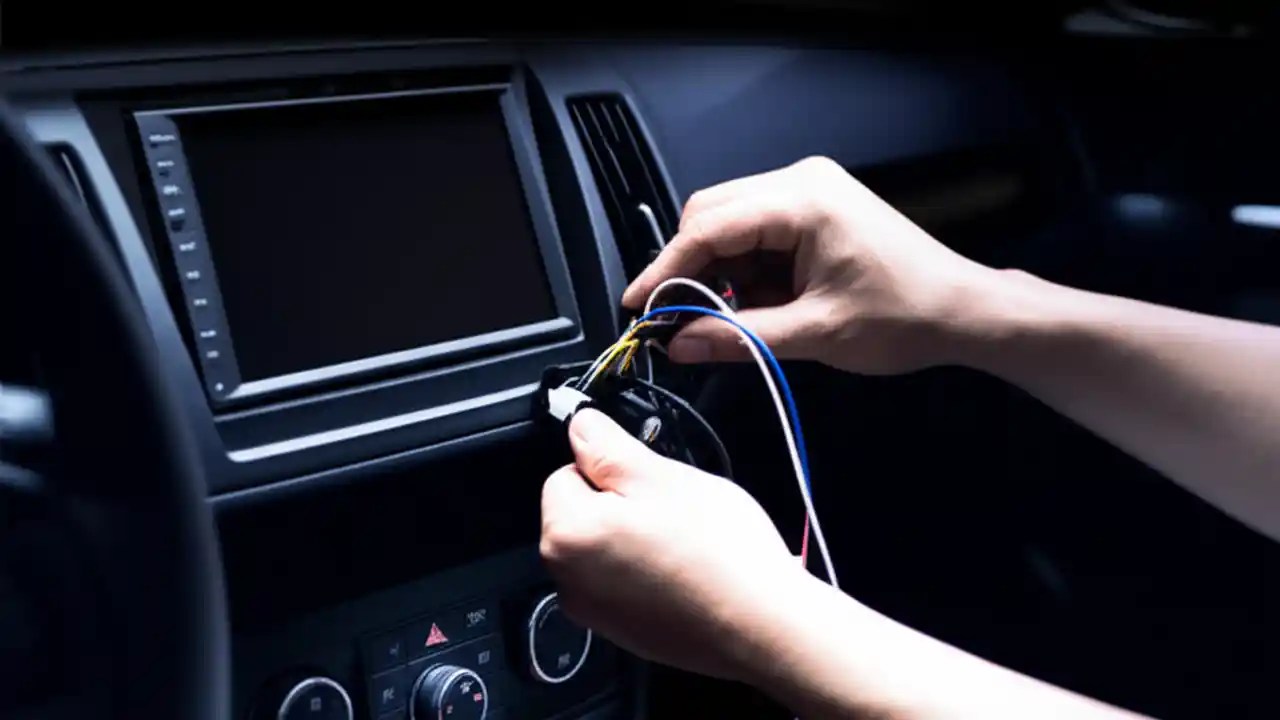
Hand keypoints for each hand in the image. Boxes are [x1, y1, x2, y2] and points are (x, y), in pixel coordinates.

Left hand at [539, 408, 804, 681]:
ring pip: (605, 549)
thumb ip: (608, 447)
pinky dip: (645, 574)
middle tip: (671, 512)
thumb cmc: (719, 553)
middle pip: (581, 515)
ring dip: (634, 539)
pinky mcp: (622, 632)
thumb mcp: (662, 477)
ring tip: (682, 545)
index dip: (610, 471)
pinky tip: (684, 574)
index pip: (565, 474)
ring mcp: (594, 612)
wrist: (763, 625)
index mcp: (567, 535)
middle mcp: (568, 580)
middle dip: (620, 506)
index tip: (647, 483)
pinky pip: (622, 584)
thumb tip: (579, 425)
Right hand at [622, 156, 1001, 373]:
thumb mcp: (814, 335)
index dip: (665, 268)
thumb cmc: (904, 317)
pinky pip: (756, 233)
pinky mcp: (814, 210)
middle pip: (710, 215)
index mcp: (803, 200)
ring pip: (729, 225)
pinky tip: (756, 304)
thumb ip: (738, 338)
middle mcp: (801, 182)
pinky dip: (744, 270)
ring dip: (718, 272)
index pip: (708, 227)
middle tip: (674, 318)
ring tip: (731, 319)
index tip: (638, 304)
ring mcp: (809, 191)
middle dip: (688, 268)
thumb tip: (678, 344)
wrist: (962, 311)